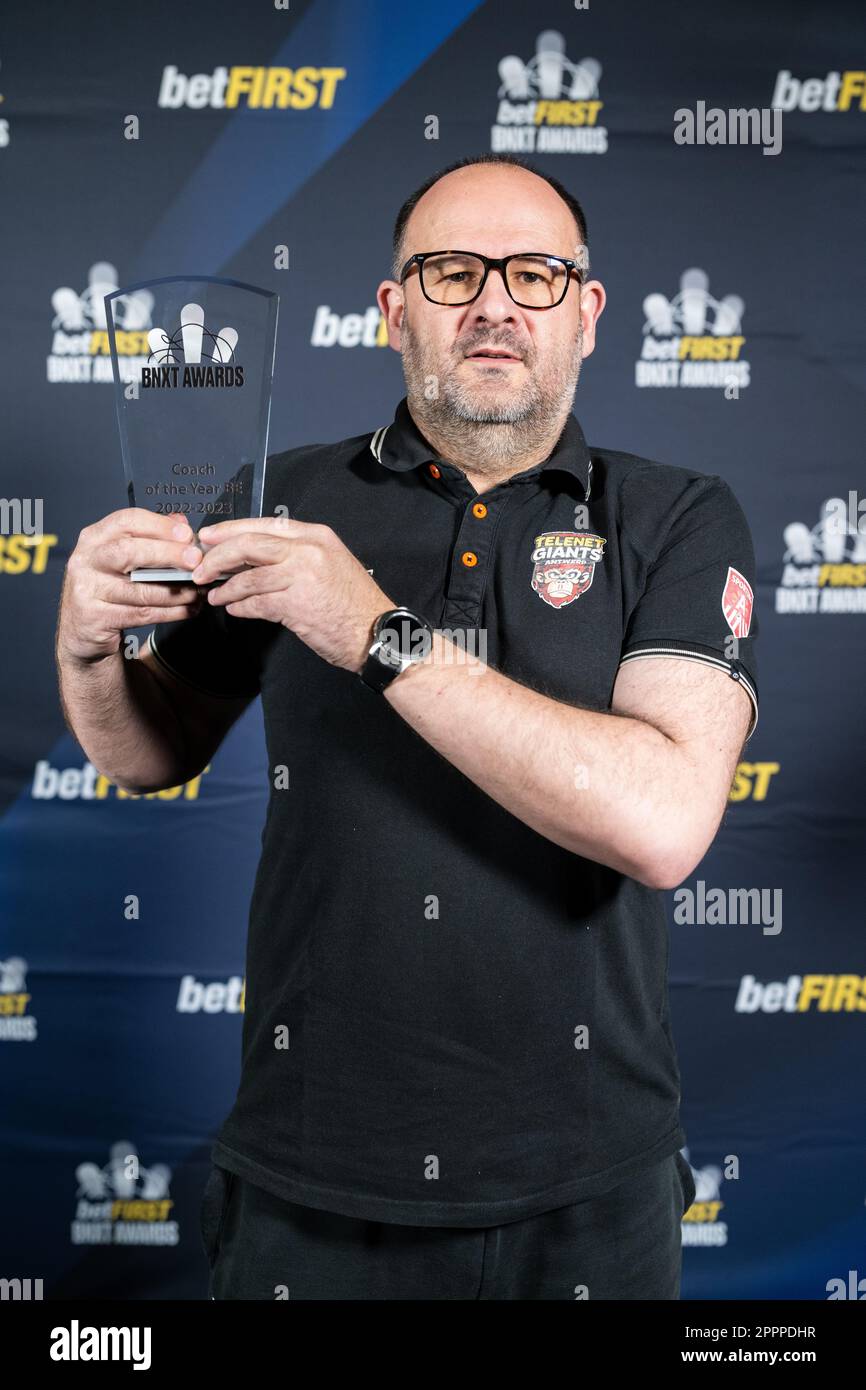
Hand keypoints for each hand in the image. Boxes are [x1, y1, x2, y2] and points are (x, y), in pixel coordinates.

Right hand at [58, 509, 203, 662]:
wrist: (81, 630)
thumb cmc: (106, 588)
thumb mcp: (120, 558)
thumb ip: (149, 538)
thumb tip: (181, 523)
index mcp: (94, 538)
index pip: (126, 521)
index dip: (160, 526)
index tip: (186, 535)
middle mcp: (87, 560)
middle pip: (129, 551)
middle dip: (168, 554)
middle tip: (195, 561)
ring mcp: (88, 589)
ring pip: (140, 589)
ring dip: (176, 591)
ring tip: (197, 590)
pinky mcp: (96, 617)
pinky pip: (142, 613)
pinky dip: (171, 612)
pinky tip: (187, 608)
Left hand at [190, 517, 394, 672]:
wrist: (378, 633)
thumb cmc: (353, 604)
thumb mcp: (328, 564)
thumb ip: (294, 555)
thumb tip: (250, 557)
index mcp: (316, 535)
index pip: (263, 524)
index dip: (230, 530)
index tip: (208, 538)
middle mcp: (308, 550)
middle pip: (248, 545)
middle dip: (217, 557)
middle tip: (200, 569)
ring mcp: (302, 575)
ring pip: (248, 576)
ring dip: (225, 588)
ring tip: (214, 596)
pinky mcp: (296, 604)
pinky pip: (256, 603)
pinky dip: (240, 607)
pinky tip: (234, 609)